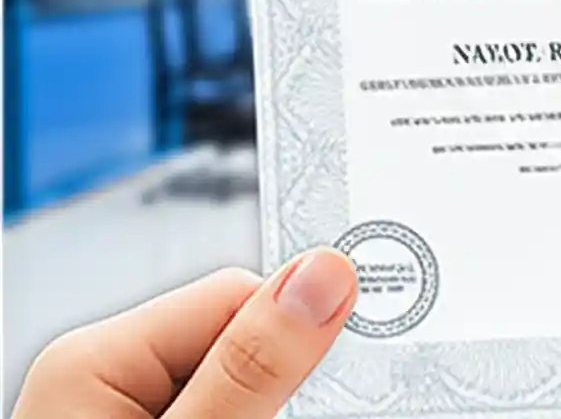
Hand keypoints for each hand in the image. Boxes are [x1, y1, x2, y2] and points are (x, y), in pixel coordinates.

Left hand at [12, 248, 356, 417]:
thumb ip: (249, 368)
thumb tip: (323, 275)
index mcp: (96, 356)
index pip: (238, 294)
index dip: (293, 337)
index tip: (345, 374)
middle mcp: (104, 373)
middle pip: (243, 334)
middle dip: (280, 379)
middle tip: (305, 409)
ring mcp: (121, 408)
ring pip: (240, 375)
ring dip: (269, 403)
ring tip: (286, 415)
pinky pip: (222, 401)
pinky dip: (250, 414)